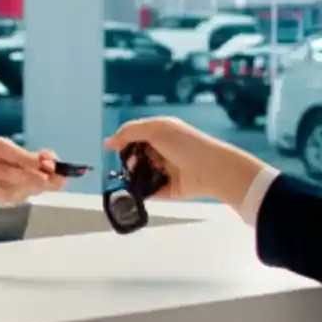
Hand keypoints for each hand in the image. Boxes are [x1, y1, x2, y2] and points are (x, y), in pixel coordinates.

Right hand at [104, 116, 268, 208]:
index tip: (112, 149)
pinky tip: (134, 191)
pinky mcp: (170, 189)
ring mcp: (166, 170)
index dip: (123, 141)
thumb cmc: (186, 145)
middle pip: (137, 156)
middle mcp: (164, 150)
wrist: (212, 170)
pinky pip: (150, 191)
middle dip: (128, 160)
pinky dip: (142, 192)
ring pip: (141, 174)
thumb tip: (108, 142)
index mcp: (162, 132)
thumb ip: (129, 132)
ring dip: (134, 177)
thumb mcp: (155, 129)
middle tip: (127, 164)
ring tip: (133, 178)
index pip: (135, 135)